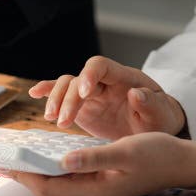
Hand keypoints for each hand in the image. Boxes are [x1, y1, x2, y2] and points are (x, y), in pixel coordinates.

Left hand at [9, 133, 195, 195]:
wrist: (185, 163)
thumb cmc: (159, 155)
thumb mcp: (126, 151)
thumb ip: (94, 157)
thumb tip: (64, 161)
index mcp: (95, 190)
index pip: (48, 187)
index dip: (23, 176)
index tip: (3, 164)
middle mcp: (91, 193)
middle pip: (47, 187)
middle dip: (22, 174)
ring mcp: (96, 188)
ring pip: (56, 182)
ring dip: (34, 170)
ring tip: (14, 156)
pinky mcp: (100, 180)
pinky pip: (67, 176)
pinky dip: (51, 166)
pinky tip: (42, 154)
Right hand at [29, 56, 185, 138]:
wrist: (153, 129)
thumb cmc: (160, 119)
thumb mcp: (161, 115)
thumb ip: (151, 104)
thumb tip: (135, 94)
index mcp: (123, 77)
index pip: (100, 66)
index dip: (89, 75)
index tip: (85, 94)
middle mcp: (103, 81)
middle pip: (77, 79)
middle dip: (68, 99)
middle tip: (64, 122)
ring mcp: (89, 93)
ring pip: (65, 85)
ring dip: (55, 100)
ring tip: (52, 120)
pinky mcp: (80, 105)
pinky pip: (60, 93)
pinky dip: (46, 91)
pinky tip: (33, 94)